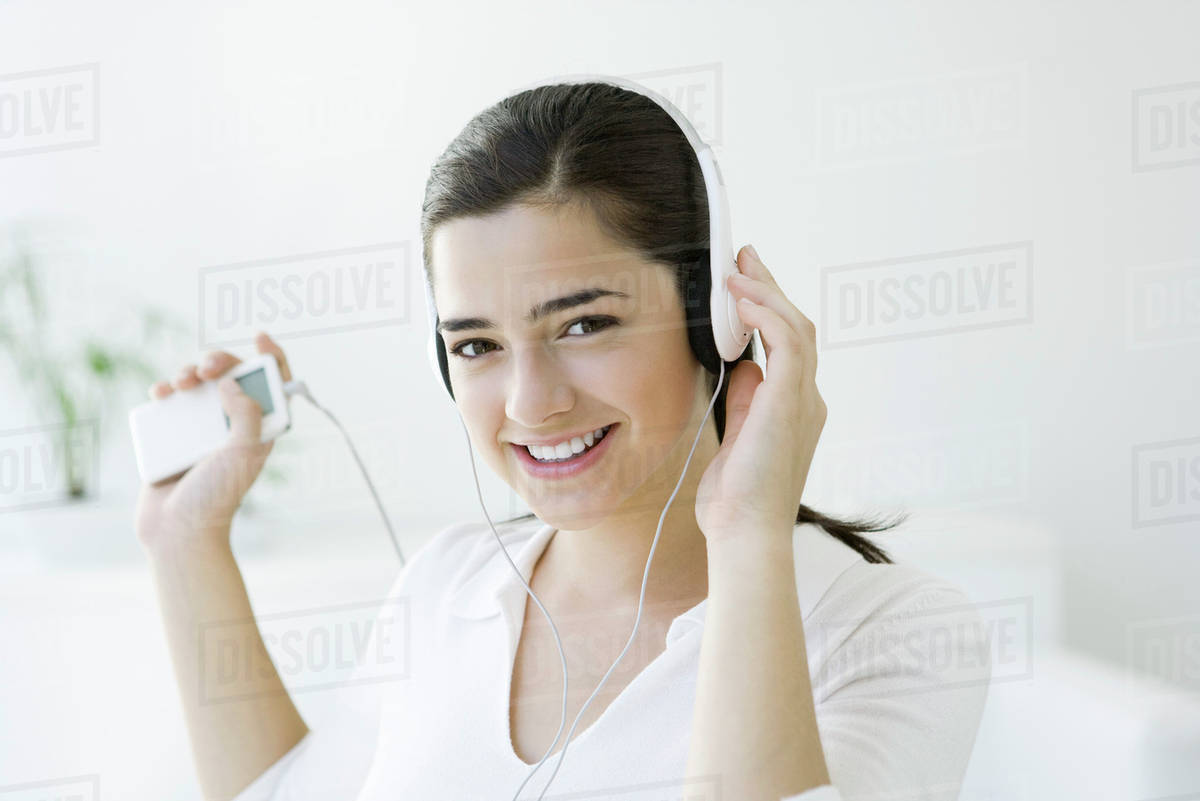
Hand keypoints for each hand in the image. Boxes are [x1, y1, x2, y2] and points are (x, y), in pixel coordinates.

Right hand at [134, 331, 293, 554]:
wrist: (177, 530)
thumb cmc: (217, 497)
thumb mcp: (244, 454)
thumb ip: (246, 415)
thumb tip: (233, 383)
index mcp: (262, 427)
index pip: (274, 384)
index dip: (272, 357)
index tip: (260, 336)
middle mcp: (235, 423)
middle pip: (233, 375)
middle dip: (220, 361)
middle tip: (207, 368)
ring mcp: (204, 427)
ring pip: (200, 384)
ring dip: (190, 372)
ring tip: (181, 383)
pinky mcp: (175, 432)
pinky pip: (173, 401)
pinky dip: (167, 389)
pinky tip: (162, 392)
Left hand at [694, 245, 826, 543]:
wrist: (744, 534)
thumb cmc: (736, 500)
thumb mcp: (736, 439)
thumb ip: (744, 402)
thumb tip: (744, 367)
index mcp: (795, 409)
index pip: (788, 346)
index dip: (768, 310)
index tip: (744, 283)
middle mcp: (806, 400)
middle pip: (797, 327)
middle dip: (769, 288)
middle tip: (744, 257)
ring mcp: (803, 401)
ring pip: (797, 328)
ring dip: (766, 293)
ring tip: (739, 268)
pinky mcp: (789, 402)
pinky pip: (787, 343)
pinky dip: (767, 315)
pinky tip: (744, 298)